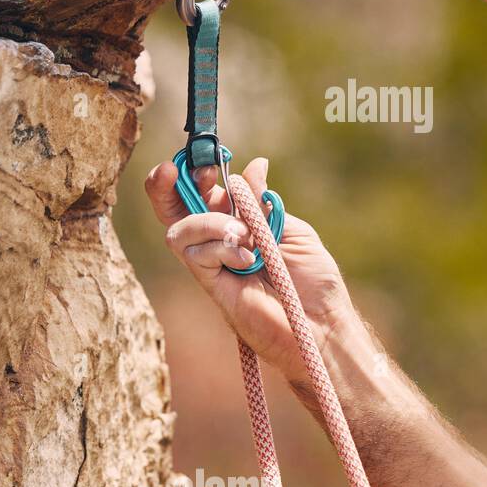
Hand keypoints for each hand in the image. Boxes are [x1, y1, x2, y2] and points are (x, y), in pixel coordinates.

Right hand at [143, 157, 355, 381]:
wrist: (320, 324)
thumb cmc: (312, 281)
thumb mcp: (291, 229)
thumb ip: (262, 201)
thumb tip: (254, 165)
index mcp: (238, 223)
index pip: (202, 194)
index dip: (196, 174)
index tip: (207, 162)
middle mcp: (217, 241)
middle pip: (173, 210)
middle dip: (166, 186)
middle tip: (171, 171)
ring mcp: (210, 263)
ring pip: (179, 229)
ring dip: (210, 223)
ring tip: (244, 236)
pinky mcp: (208, 283)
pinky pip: (195, 253)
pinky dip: (221, 246)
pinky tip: (247, 259)